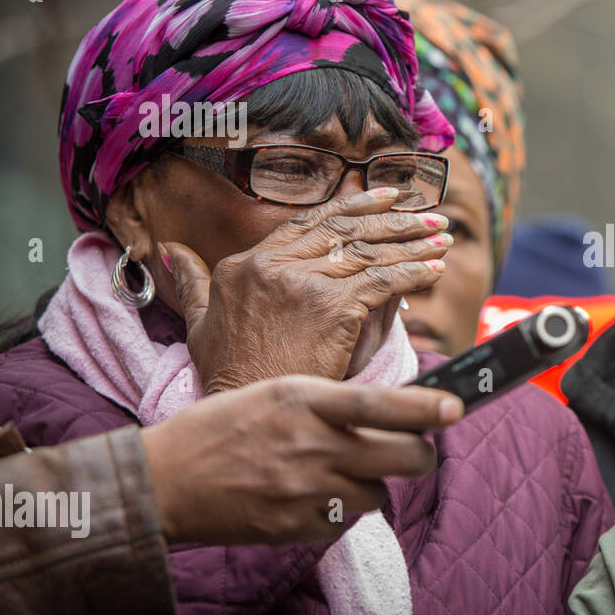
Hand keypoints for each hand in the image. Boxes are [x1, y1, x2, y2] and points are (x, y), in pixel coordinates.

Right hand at [140, 375, 463, 544]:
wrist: (165, 481)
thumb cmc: (224, 427)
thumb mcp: (277, 393)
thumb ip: (331, 402)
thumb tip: (394, 413)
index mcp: (305, 401)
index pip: (380, 404)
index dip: (425, 408)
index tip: (457, 407)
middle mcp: (310, 445)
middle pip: (403, 457)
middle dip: (420, 455)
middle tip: (416, 450)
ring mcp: (304, 491)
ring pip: (379, 495)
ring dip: (373, 486)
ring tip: (341, 474)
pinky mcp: (295, 529)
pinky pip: (347, 523)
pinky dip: (342, 513)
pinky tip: (313, 498)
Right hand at [159, 188, 451, 392]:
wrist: (243, 418)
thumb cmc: (228, 381)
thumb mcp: (198, 326)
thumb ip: (193, 283)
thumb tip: (170, 252)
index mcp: (246, 265)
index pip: (309, 222)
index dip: (352, 205)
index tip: (387, 196)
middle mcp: (273, 266)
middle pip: (345, 229)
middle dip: (394, 220)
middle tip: (430, 216)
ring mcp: (303, 284)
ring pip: (369, 251)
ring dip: (413, 243)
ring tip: (443, 239)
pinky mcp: (332, 307)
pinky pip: (383, 280)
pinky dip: (414, 273)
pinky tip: (435, 271)